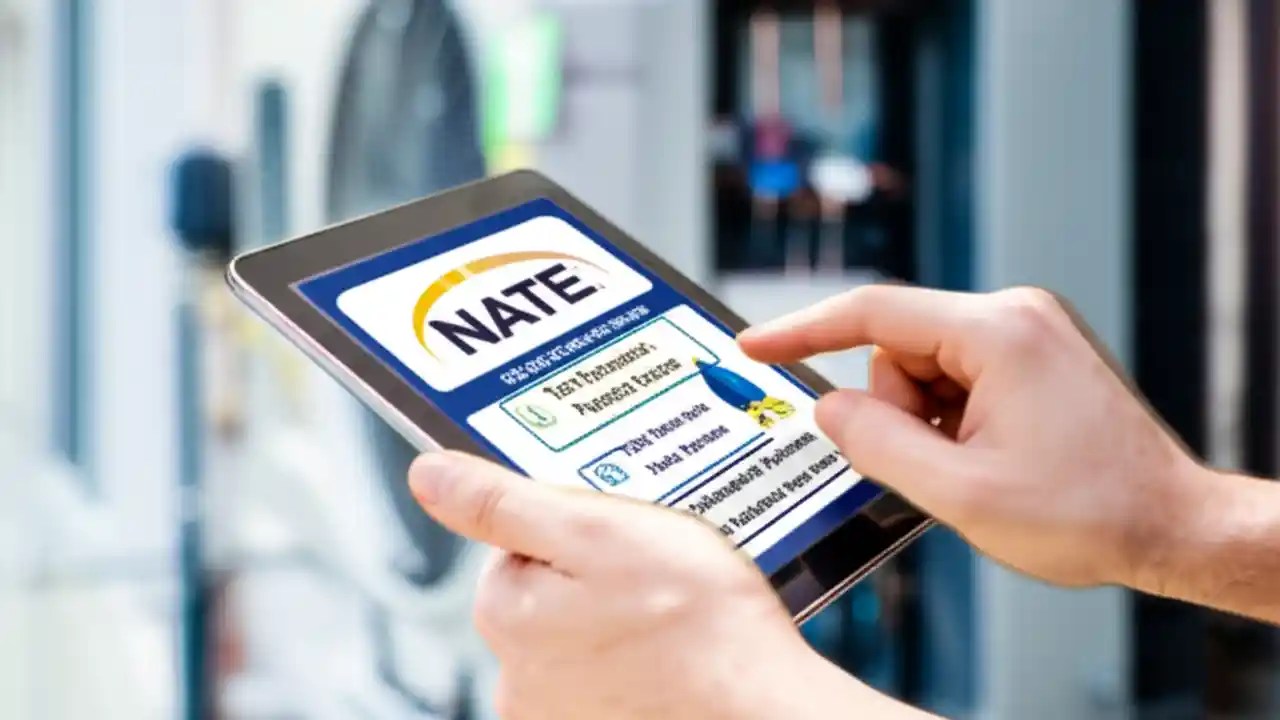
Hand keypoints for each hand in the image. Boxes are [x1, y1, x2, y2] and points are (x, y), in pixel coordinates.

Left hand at [408, 452, 932, 719]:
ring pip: (585, 638)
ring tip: (676, 620)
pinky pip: (611, 680)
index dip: (579, 523)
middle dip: (601, 577)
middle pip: (552, 591)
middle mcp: (517, 674)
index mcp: (507, 608)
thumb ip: (504, 502)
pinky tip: (677, 660)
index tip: (625, 532)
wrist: (761, 712)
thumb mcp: (595, 529)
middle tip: (660, 575)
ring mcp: (559, 714)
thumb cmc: (696, 624)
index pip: (521, 538)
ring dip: (622, 624)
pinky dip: (640, 667)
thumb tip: (429, 475)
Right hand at [740, 285, 1200, 589]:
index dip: (802, 330)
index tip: (755, 346)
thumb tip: (828, 408)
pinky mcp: (1034, 355)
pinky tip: (989, 455)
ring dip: (925, 419)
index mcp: (997, 333)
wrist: (1172, 526)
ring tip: (974, 465)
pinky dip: (950, 418)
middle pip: (898, 346)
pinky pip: (956, 376)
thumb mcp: (961, 493)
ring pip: (924, 365)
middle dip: (895, 409)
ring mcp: (1028, 332)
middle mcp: (1014, 315)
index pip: (873, 312)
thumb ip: (878, 445)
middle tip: (936, 464)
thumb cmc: (1087, 513)